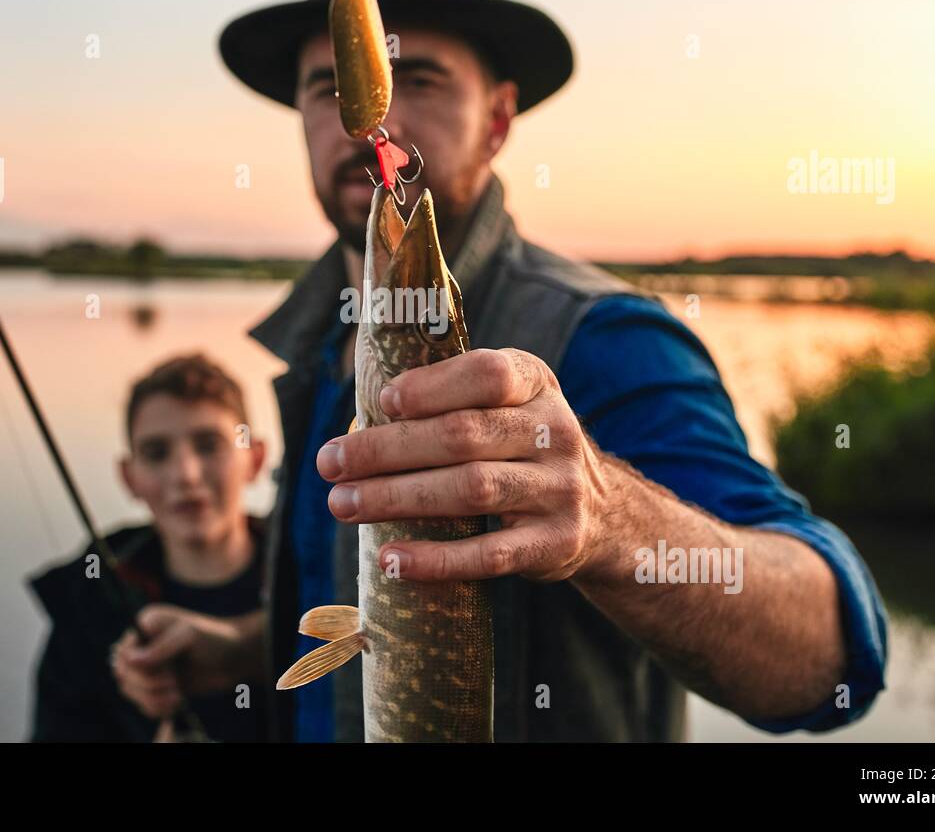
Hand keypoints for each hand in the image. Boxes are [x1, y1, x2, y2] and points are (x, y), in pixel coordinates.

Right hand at [110, 605, 257, 718]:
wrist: (235, 657)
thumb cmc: (214, 638)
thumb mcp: (188, 635)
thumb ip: (160, 648)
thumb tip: (130, 660)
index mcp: (146, 626)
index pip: (123, 652)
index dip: (136, 668)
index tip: (163, 672)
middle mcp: (144, 645)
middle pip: (123, 674)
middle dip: (146, 685)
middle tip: (173, 683)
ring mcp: (150, 666)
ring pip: (130, 691)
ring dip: (152, 699)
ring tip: (177, 696)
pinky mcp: (158, 685)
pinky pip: (144, 703)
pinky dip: (156, 708)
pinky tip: (177, 703)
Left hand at [316, 348, 615, 583]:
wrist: (604, 512)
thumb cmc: (521, 448)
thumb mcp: (507, 405)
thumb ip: (450, 401)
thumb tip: (357, 421)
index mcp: (536, 384)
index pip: (487, 374)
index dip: (432, 387)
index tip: (382, 403)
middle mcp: (555, 431)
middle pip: (463, 435)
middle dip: (387, 450)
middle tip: (330, 463)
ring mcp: (559, 489)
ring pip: (471, 490)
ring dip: (397, 498)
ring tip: (342, 504)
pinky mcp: (556, 543)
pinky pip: (489, 554)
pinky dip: (436, 559)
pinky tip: (392, 559)